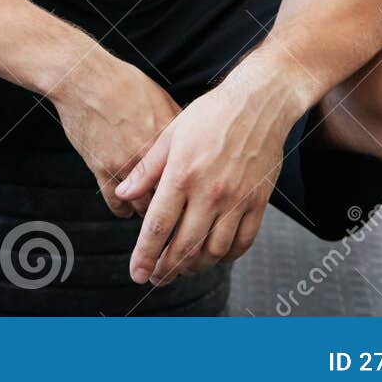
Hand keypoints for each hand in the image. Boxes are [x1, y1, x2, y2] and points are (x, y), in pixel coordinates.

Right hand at [52, 54, 182, 217]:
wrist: (85, 79)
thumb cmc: (122, 82)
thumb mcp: (159, 97)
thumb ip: (176, 122)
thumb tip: (191, 140)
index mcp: (170, 137)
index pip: (190, 176)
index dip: (194, 191)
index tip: (194, 198)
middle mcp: (152, 154)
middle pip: (172, 196)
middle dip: (175, 207)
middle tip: (176, 212)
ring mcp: (127, 164)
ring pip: (146, 206)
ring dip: (149, 211)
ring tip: (152, 213)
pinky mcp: (103, 169)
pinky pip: (117, 203)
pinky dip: (123, 209)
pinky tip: (126, 208)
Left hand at [113, 79, 291, 283]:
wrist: (258, 103)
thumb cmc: (210, 114)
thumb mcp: (170, 134)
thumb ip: (146, 169)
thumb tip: (123, 195)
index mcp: (182, 175)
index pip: (158, 226)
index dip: (145, 254)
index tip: (136, 273)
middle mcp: (210, 193)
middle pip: (185, 246)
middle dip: (166, 269)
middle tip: (155, 278)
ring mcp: (237, 200)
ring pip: (214, 251)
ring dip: (195, 267)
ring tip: (181, 268)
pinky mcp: (258, 202)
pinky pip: (243, 242)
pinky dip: (228, 256)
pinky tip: (214, 256)